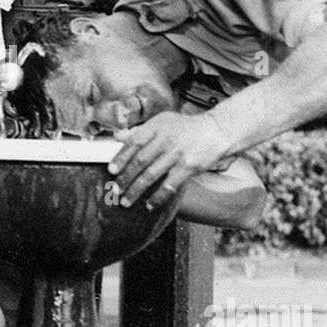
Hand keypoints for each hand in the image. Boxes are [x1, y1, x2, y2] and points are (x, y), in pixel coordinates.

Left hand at [108, 110, 230, 209]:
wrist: (215, 131)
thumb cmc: (185, 128)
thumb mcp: (162, 121)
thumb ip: (140, 130)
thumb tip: (117, 136)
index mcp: (157, 126)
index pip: (133, 142)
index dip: (121, 157)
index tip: (111, 170)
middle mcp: (165, 139)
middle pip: (140, 161)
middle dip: (125, 178)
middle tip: (115, 190)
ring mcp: (177, 154)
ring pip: (151, 175)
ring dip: (136, 190)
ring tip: (126, 201)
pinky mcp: (188, 167)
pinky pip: (168, 186)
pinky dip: (157, 197)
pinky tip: (149, 205)